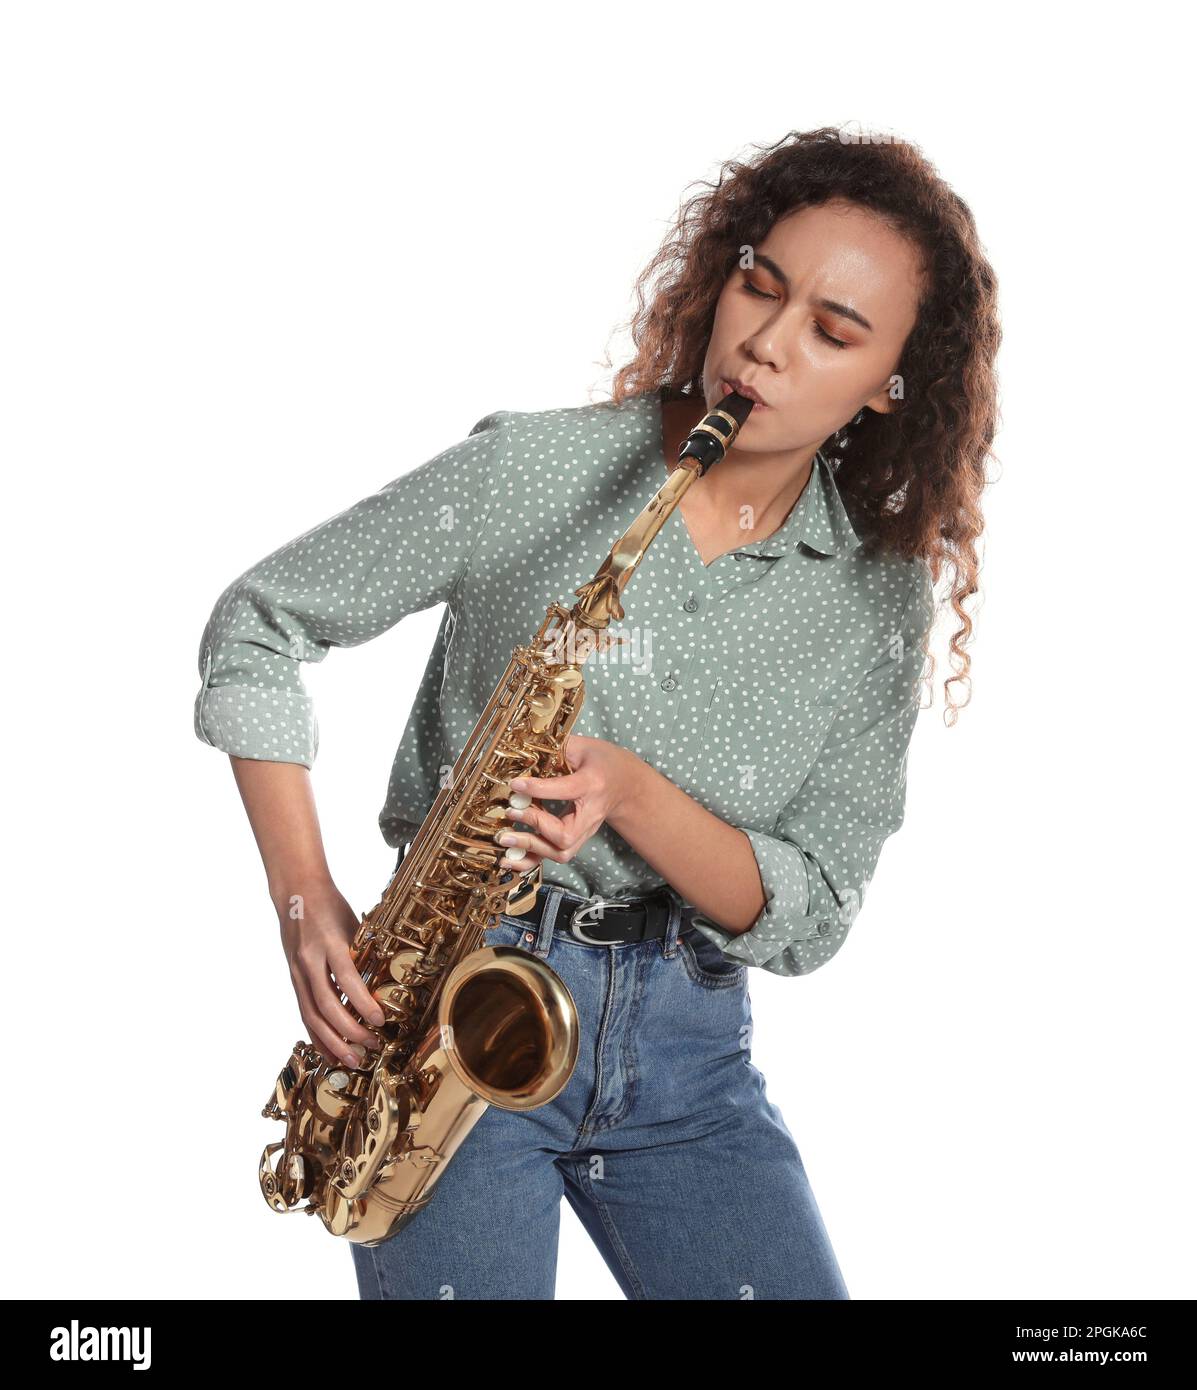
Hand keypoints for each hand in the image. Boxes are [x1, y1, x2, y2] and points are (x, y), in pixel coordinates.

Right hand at [277, 878, 386, 1069]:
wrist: (296, 894)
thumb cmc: (331, 907)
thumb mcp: (353, 924)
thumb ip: (364, 953)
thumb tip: (384, 984)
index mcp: (330, 943)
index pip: (346, 978)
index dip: (362, 1002)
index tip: (380, 1020)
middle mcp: (310, 960)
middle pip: (326, 1004)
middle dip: (348, 1030)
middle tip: (370, 1045)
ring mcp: (298, 971)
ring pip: (311, 1014)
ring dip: (331, 1041)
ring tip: (351, 1059)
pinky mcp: (293, 978)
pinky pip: (303, 1011)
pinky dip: (315, 1034)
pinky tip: (328, 1051)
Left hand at [497, 734, 643, 871]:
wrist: (626, 786)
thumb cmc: (604, 764)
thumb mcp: (585, 747)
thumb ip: (558, 746)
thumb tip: (526, 748)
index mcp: (593, 785)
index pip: (566, 789)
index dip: (538, 788)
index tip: (515, 784)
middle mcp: (590, 814)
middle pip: (565, 835)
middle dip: (534, 827)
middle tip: (511, 813)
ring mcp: (584, 832)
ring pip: (560, 853)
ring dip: (530, 848)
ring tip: (505, 838)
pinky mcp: (575, 840)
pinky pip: (554, 858)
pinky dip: (530, 862)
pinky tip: (509, 859)